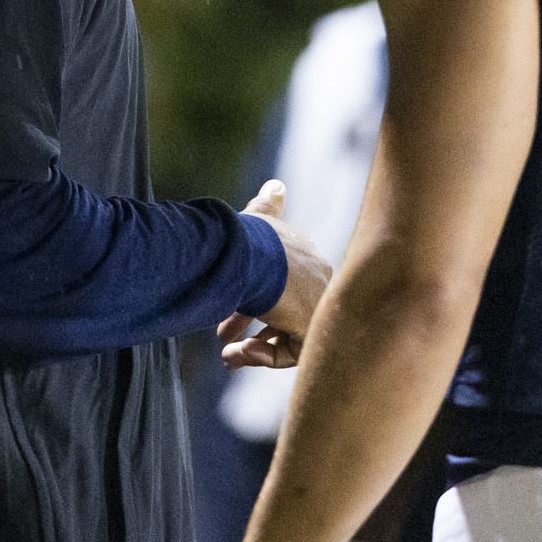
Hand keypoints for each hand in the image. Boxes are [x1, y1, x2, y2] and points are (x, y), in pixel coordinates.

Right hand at [217, 180, 331, 369]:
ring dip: (253, 347)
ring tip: (228, 355)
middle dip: (251, 327)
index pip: (285, 285)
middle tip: (224, 341)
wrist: (251, 254)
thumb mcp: (258, 217)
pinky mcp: (313, 327)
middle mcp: (317, 281)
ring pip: (287, 335)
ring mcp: (317, 305)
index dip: (254, 300)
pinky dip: (264, 356)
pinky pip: (292, 352)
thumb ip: (269, 204)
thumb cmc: (248, 237)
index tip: (227, 311)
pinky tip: (240, 352)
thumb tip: (277, 185)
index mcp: (307, 256)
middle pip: (285, 313)